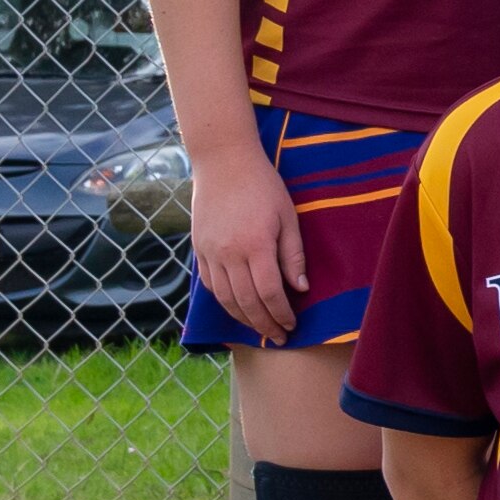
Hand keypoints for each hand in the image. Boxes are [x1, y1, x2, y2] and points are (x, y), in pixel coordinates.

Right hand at [186, 139, 306, 343]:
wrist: (224, 163)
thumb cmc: (264, 187)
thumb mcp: (288, 217)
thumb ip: (292, 255)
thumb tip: (300, 288)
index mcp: (255, 245)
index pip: (268, 293)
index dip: (280, 314)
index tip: (291, 325)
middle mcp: (228, 253)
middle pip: (245, 302)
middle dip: (263, 324)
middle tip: (277, 337)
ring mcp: (209, 252)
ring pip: (224, 297)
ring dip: (242, 318)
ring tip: (259, 328)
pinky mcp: (198, 248)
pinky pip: (209, 284)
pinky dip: (223, 300)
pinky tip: (236, 307)